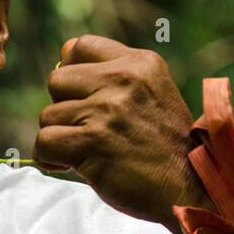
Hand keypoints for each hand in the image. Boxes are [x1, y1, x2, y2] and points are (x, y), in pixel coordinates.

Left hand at [33, 35, 210, 230]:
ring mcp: (107, 110)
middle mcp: (123, 80)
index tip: (85, 99)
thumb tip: (63, 51)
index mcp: (140, 63)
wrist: (190, 187)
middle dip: (64, 108)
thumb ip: (113, 74)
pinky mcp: (93, 141)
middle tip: (86, 130)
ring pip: (48, 115)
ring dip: (59, 137)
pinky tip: (70, 165)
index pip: (80, 46)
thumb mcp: (152, 94)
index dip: (73, 75)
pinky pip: (44, 141)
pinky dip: (49, 158)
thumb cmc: (165, 146)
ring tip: (86, 152)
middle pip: (56, 80)